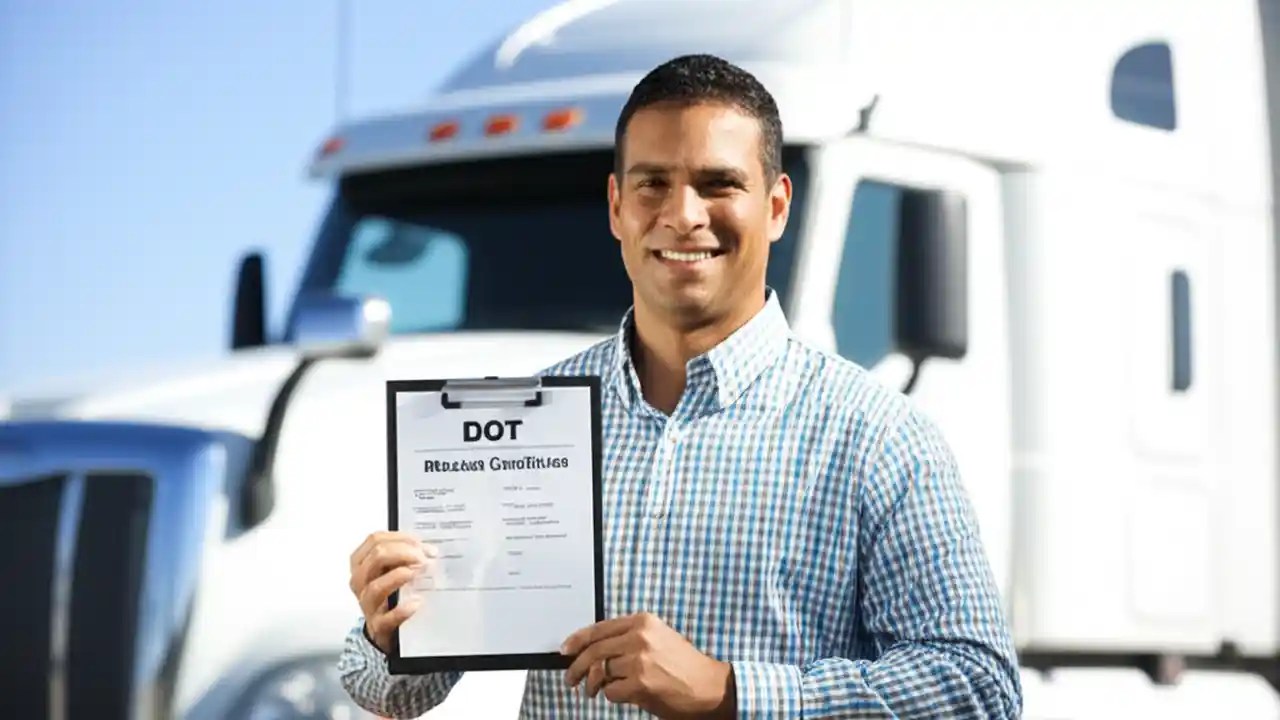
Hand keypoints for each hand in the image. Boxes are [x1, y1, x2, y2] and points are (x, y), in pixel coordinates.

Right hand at [348, 531, 435, 653]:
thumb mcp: (390, 569)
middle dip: (404, 553)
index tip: (422, 545)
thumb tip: (428, 548)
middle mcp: (361, 582)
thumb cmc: (388, 593)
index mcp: (361, 563)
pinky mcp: (378, 625)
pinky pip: (387, 618)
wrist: (382, 627)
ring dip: (399, 577)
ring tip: (417, 573)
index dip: (401, 538)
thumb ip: (403, 555)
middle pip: (376, 558)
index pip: (375, 540)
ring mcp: (368, 604)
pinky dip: (402, 610)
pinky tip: (416, 603)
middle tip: (424, 558)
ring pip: (376, 587)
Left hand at [561, 612, 735, 718]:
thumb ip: (627, 639)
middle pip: (594, 651)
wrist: (708, 687)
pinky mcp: (640, 683)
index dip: (577, 640)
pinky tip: (624, 695)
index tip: (565, 650)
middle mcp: (640, 637)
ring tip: (596, 691)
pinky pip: (611, 691)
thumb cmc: (683, 665)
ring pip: (599, 673)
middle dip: (576, 667)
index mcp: (642, 622)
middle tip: (569, 679)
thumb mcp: (657, 639)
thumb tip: (591, 650)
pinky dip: (612, 696)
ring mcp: (639, 660)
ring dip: (594, 685)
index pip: (599, 628)